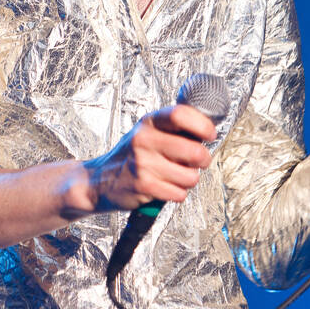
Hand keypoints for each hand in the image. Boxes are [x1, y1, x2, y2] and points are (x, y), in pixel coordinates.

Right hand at [80, 103, 216, 212]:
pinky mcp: (144, 186)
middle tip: (199, 161)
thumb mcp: (148, 132)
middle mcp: (144, 140)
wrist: (100, 180)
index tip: (210, 134)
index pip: (181, 115)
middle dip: (203, 160)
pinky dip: (177, 193)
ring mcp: (143, 163)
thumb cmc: (131, 156)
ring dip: (189, 180)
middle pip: (193, 150)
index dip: (202, 125)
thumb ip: (174, 129)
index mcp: (149, 122)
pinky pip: (179, 193)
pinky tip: (166, 187)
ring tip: (176, 176)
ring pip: (190, 176)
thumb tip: (207, 130)